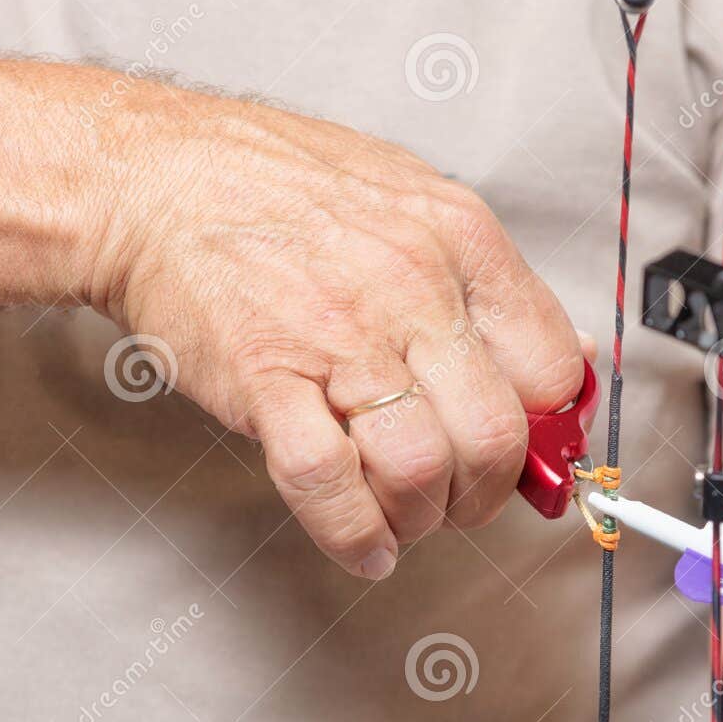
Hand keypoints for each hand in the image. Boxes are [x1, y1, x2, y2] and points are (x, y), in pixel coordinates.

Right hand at [87, 89, 587, 578]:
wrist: (151, 177)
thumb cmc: (274, 187)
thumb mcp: (413, 198)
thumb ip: (488, 283)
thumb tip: (571, 356)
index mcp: (461, 242)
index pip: (553, 368)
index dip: (547, 432)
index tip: (527, 455)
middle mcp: (414, 289)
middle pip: (496, 437)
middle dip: (485, 495)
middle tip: (460, 499)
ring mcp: (339, 337)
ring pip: (423, 471)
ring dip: (420, 519)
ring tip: (403, 515)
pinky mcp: (267, 380)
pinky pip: (329, 484)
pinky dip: (354, 534)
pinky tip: (362, 544)